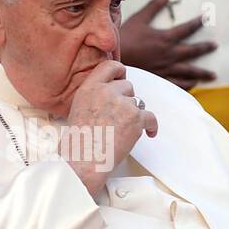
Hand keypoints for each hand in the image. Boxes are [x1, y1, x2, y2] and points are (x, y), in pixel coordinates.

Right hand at [65, 60, 157, 195]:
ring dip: (134, 114)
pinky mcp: (136, 119)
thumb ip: (93, 97)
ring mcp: (123, 104)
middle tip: (120, 116)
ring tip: (124, 130)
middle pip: (127, 86)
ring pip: (138, 102)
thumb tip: (109, 97)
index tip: (122, 78)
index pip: (110, 66)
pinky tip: (149, 132)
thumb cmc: (77, 144)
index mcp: (89, 88)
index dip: (119, 72)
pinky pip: (151, 118)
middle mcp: (106, 92)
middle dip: (126, 99)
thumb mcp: (77, 110)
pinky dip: (151, 126)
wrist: (83, 162)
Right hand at [118, 0, 216, 89]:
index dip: (198, 22)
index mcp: (165, 38)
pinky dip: (188, 86)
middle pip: (193, 51)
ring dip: (202, 73)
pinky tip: (194, 86)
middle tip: (215, 46)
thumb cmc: (125, 40)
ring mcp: (166, 70)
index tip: (206, 17)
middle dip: (205, 48)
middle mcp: (169, 55)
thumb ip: (154, 6)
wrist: (113, 62)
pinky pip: (178, 85)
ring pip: (189, 72)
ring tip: (212, 75)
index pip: (187, 28)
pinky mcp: (160, 81)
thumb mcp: (139, 19)